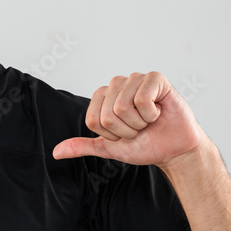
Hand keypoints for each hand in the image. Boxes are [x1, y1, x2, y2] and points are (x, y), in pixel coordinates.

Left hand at [52, 72, 206, 167]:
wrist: (174, 149)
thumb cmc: (144, 145)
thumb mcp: (109, 148)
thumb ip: (83, 146)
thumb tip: (56, 152)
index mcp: (102, 98)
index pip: (93, 120)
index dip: (111, 135)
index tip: (125, 134)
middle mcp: (116, 84)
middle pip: (107, 114)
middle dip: (126, 130)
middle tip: (139, 127)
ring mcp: (135, 79)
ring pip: (123, 106)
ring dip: (139, 122)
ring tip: (149, 119)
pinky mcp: (154, 78)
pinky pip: (142, 98)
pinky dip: (151, 113)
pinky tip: (158, 111)